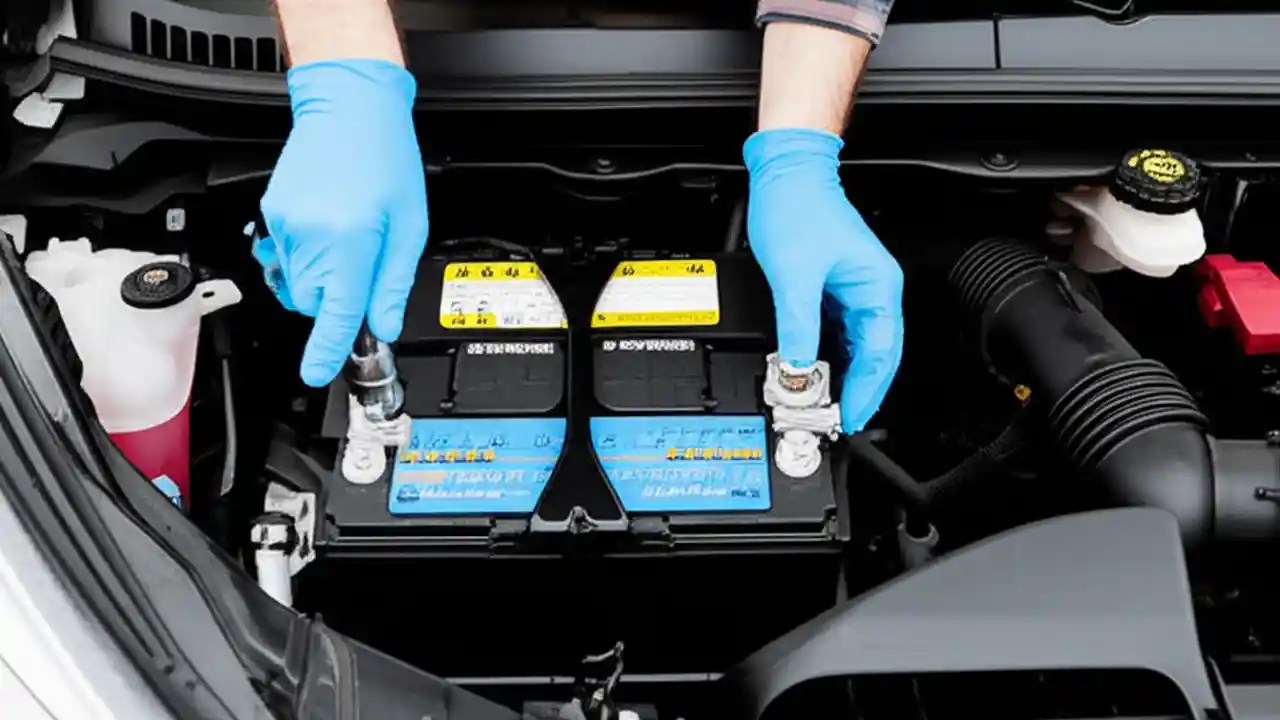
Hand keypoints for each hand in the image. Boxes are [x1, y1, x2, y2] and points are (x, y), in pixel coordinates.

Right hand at [256, 59, 427, 386]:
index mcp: (348, 243)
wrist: (349, 107)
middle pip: (313, 304)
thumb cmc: (385, 157)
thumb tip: (382, 324)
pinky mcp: (274, 213)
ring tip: (349, 238)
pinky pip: (287, 255)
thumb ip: (392, 282)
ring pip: (298, 282)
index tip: (318, 373)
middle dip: (337, 300)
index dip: (326, 351)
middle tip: (364, 271)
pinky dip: (309, 254)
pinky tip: (330, 225)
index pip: (332, 314)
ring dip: (323, 277)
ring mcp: (285, 225)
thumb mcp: (409, 226)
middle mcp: (310, 237)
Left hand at [744, 127, 903, 432]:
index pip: (881, 354)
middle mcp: (873, 289)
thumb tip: (798, 366)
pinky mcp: (835, 287)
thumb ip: (798, 326)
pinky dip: (830, 353)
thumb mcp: (794, 276)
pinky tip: (817, 369)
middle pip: (875, 354)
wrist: (785, 172)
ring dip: (845, 374)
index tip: (851, 415)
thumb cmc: (797, 207)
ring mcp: (856, 288)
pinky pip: (839, 331)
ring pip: (857, 345)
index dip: (867, 390)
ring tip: (828, 401)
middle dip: (861, 389)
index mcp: (877, 286)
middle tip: (841, 418)